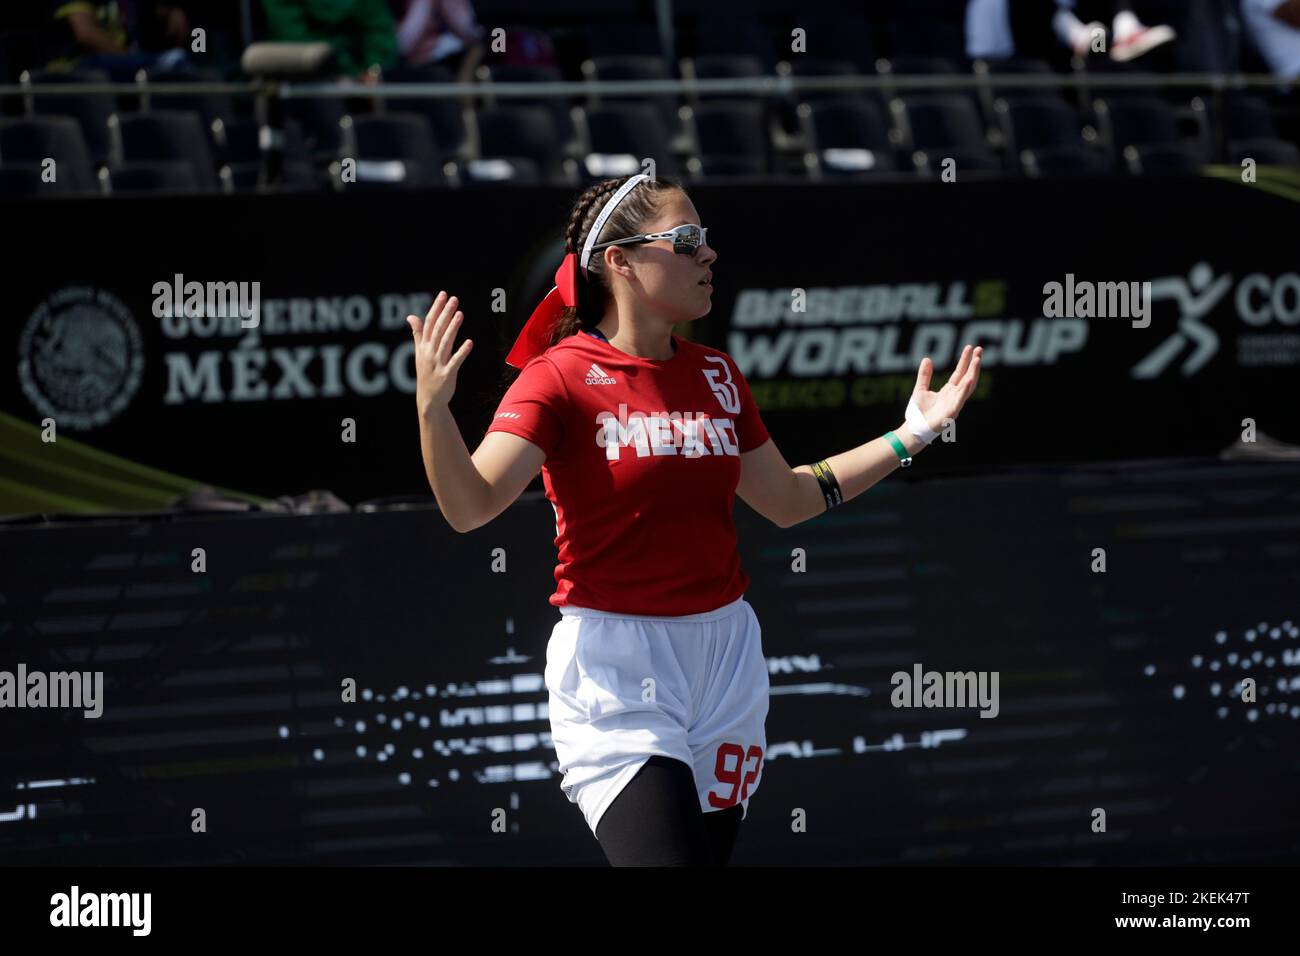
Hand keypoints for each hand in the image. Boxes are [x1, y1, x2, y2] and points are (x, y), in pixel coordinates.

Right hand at [407, 291, 472, 412]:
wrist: (428, 400)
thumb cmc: (426, 375)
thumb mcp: (419, 354)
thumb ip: (418, 334)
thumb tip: (411, 316)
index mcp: (423, 347)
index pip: (429, 323)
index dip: (436, 308)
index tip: (443, 294)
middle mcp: (429, 353)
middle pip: (437, 330)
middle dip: (445, 313)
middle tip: (454, 299)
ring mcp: (438, 364)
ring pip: (445, 343)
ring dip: (452, 328)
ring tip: (460, 314)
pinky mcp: (447, 374)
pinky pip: (455, 361)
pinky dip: (462, 352)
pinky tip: (469, 343)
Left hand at [910, 344, 981, 433]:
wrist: (915, 429)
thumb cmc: (919, 412)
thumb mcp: (920, 389)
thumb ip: (924, 375)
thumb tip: (927, 358)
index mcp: (949, 391)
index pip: (959, 372)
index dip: (965, 360)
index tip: (970, 347)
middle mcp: (954, 396)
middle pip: (967, 377)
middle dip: (974, 364)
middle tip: (980, 349)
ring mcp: (955, 404)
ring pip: (968, 387)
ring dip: (973, 373)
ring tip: (978, 360)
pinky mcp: (952, 413)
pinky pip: (960, 400)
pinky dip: (965, 390)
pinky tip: (970, 379)